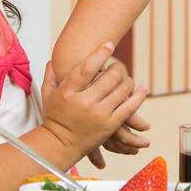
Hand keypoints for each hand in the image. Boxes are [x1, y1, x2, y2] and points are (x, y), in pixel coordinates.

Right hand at [39, 42, 147, 166]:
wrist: (59, 145)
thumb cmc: (54, 117)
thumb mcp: (48, 94)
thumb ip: (52, 74)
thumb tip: (55, 58)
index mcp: (69, 91)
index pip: (87, 69)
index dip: (100, 54)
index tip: (109, 45)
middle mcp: (85, 102)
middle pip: (109, 77)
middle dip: (118, 67)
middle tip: (118, 65)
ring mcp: (99, 114)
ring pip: (122, 90)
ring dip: (128, 80)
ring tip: (126, 78)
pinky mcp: (110, 126)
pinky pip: (130, 108)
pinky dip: (139, 96)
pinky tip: (143, 89)